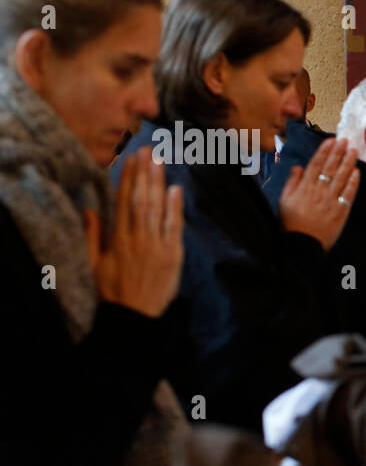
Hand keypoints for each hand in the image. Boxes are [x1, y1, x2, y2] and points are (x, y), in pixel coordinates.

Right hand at [84, 148, 183, 317]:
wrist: (135, 315)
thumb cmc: (113, 289)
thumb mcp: (95, 263)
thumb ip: (93, 235)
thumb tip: (89, 209)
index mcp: (119, 240)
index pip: (124, 202)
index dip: (127, 178)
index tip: (130, 159)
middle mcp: (139, 239)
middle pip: (142, 200)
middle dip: (145, 173)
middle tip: (148, 150)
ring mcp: (158, 247)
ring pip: (159, 209)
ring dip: (160, 183)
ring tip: (160, 161)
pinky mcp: (174, 256)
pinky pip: (175, 228)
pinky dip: (176, 208)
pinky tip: (176, 189)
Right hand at [279, 138, 359, 250]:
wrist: (301, 245)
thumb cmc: (291, 223)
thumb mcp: (285, 200)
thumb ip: (292, 181)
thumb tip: (297, 166)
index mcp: (304, 187)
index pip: (316, 164)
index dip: (324, 151)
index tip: (331, 140)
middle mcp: (318, 191)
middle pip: (330, 168)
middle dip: (338, 152)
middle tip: (345, 140)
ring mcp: (330, 201)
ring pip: (340, 178)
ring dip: (348, 163)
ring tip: (353, 151)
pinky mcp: (340, 212)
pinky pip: (348, 194)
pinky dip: (352, 183)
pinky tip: (357, 172)